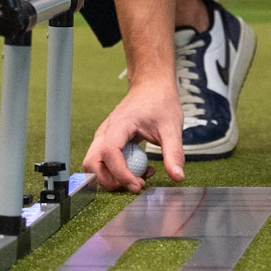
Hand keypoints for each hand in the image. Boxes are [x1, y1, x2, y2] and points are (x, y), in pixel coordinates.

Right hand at [82, 78, 184, 192]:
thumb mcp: (172, 127)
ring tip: (137, 176)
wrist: (152, 85)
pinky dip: (115, 171)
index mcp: (120, 124)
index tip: (139, 185)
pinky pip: (102, 161)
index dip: (121, 173)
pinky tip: (137, 167)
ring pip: (93, 164)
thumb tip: (178, 177)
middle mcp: (106, 131)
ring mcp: (104, 136)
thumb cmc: (161, 101)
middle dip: (110, 180)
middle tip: (136, 184)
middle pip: (92, 163)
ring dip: (111, 178)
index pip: (109, 153)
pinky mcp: (107, 140)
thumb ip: (174, 153)